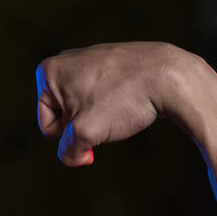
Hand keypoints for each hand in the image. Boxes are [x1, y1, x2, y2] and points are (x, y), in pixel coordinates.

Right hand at [35, 41, 189, 165]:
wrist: (169, 76)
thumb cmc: (123, 99)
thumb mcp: (85, 134)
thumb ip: (68, 151)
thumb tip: (74, 156)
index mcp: (49, 72)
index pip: (47, 127)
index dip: (69, 137)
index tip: (91, 128)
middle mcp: (66, 60)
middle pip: (65, 117)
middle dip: (84, 127)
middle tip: (108, 118)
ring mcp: (90, 60)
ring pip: (86, 108)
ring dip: (101, 119)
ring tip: (121, 110)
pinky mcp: (112, 63)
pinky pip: (105, 97)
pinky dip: (116, 107)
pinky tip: (132, 102)